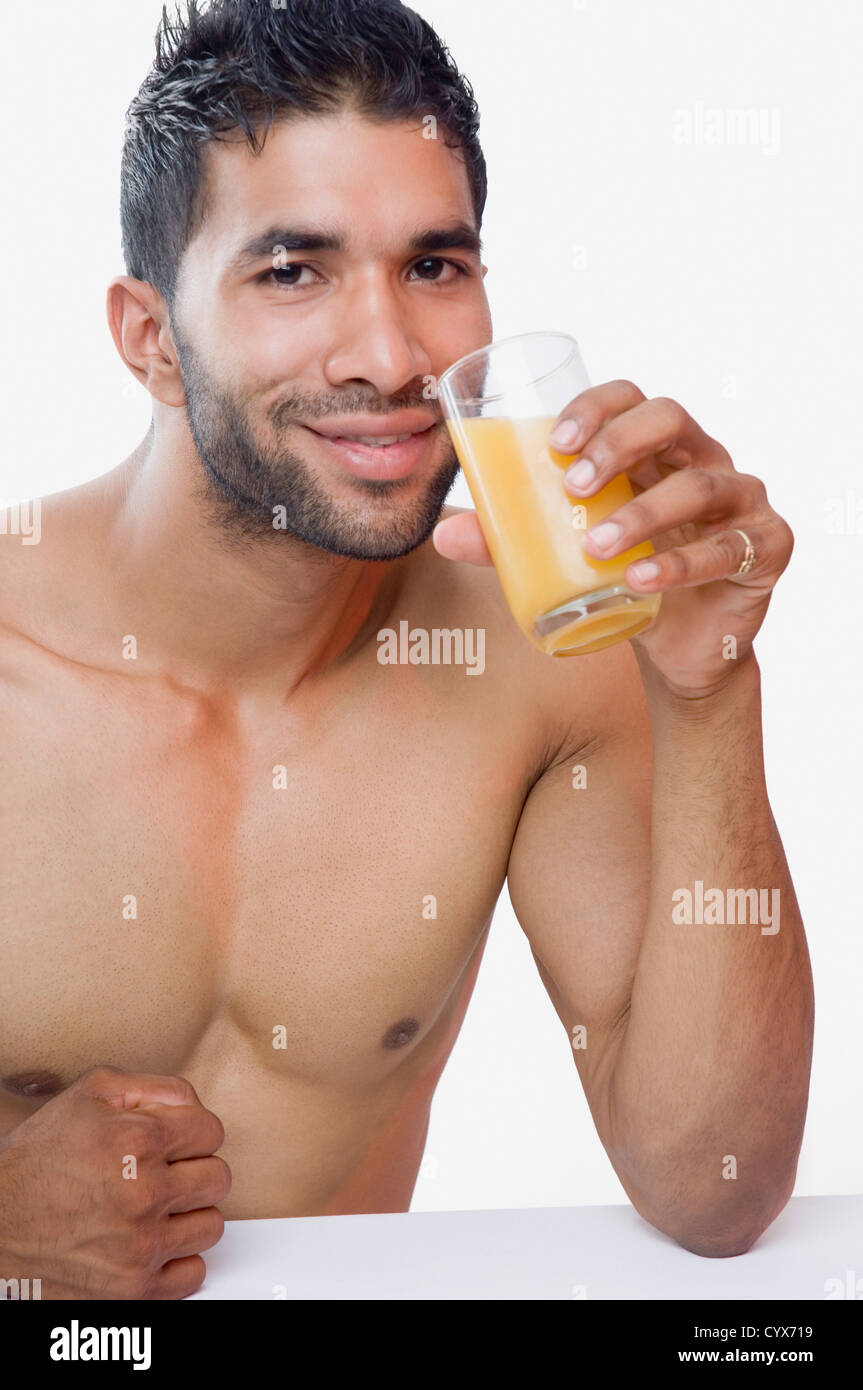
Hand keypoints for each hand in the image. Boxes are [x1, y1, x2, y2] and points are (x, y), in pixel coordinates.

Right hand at [0, 1064, 229, 1299]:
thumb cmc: (37, 1159)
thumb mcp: (90, 1094)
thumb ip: (153, 1087)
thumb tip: (195, 1103)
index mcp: (139, 1140)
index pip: (212, 1132)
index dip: (192, 1133)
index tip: (175, 1142)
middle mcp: (145, 1194)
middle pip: (218, 1179)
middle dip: (194, 1171)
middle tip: (164, 1174)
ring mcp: (141, 1247)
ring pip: (211, 1225)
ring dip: (188, 1215)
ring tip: (155, 1209)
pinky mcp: (134, 1290)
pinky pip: (192, 1273)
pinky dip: (176, 1258)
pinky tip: (149, 1241)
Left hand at [433, 380, 793, 699]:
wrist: (679, 648)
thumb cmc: (622, 580)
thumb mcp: (564, 557)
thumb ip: (511, 542)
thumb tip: (443, 535)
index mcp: (656, 448)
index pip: (632, 398)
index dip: (597, 409)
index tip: (553, 442)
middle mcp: (703, 460)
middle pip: (672, 419)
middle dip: (620, 444)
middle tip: (572, 484)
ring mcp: (742, 502)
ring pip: (702, 485)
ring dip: (643, 513)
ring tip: (596, 547)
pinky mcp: (766, 548)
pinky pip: (730, 548)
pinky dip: (682, 564)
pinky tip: (642, 581)